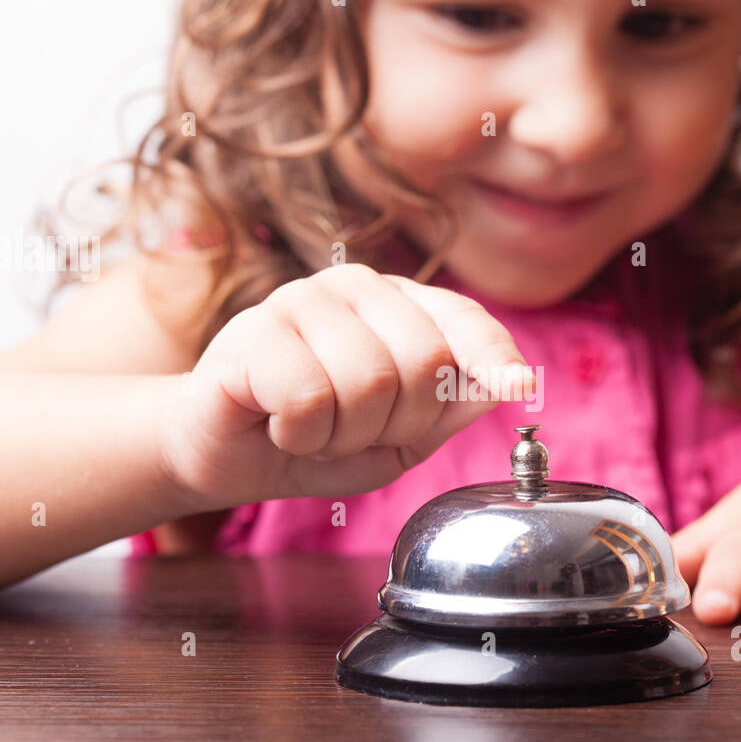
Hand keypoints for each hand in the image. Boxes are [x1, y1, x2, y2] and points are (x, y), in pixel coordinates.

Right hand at [158, 263, 532, 509]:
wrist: (221, 453)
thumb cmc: (312, 438)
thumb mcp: (400, 437)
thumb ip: (450, 408)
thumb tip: (509, 383)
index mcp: (398, 304)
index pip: (465, 320)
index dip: (494, 357)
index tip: (519, 386)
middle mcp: (355, 287)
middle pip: (424, 362)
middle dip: (397, 424)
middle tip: (353, 432)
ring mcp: (302, 300)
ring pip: (368, 383)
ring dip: (342, 435)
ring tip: (314, 429)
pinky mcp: (253, 330)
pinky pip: (308, 398)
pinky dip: (299, 435)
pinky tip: (278, 424)